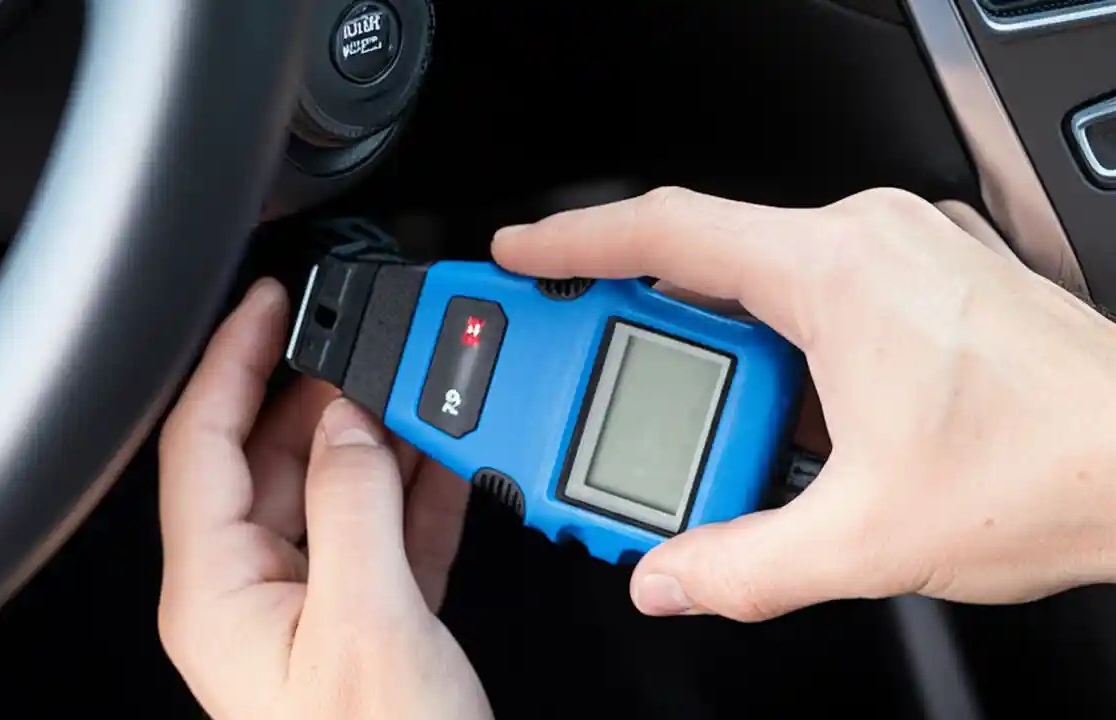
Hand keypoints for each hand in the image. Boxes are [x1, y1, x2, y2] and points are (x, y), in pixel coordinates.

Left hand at [156, 278, 490, 718]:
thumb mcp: (368, 625)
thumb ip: (354, 508)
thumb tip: (351, 421)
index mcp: (220, 592)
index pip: (205, 444)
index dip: (234, 362)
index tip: (270, 302)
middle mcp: (254, 594)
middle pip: (273, 458)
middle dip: (321, 395)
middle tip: (369, 344)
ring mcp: (310, 607)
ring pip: (334, 491)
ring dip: (376, 439)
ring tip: (420, 391)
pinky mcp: (365, 622)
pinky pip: (382, 532)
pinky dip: (414, 492)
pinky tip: (446, 460)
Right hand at [492, 186, 1115, 621]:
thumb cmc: (1057, 466)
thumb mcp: (869, 540)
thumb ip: (742, 566)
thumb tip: (667, 576)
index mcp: (836, 272)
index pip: (669, 231)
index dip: (574, 242)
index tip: (519, 256)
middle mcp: (864, 242)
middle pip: (702, 262)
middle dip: (625, 317)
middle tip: (568, 361)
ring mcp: (895, 257)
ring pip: (754, 284)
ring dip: (699, 344)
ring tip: (667, 413)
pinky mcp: (916, 284)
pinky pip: (805, 297)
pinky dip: (761, 350)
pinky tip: (758, 417)